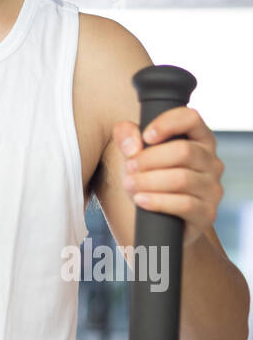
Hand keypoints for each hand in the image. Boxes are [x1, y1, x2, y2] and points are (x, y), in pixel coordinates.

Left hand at [112, 107, 224, 249]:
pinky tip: (141, 200)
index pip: (191, 118)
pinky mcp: (207, 213)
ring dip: (149, 181)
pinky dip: (158, 201)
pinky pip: (184, 205)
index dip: (167, 123)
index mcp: (199, 140)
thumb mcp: (134, 154)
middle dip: (150, 159)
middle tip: (129, 167)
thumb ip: (126, 135)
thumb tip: (132, 145)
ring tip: (130, 184)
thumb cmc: (150, 178)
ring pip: (182, 179)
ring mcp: (212, 188)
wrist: (160, 221)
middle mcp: (212, 162)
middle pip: (184, 151)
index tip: (145, 136)